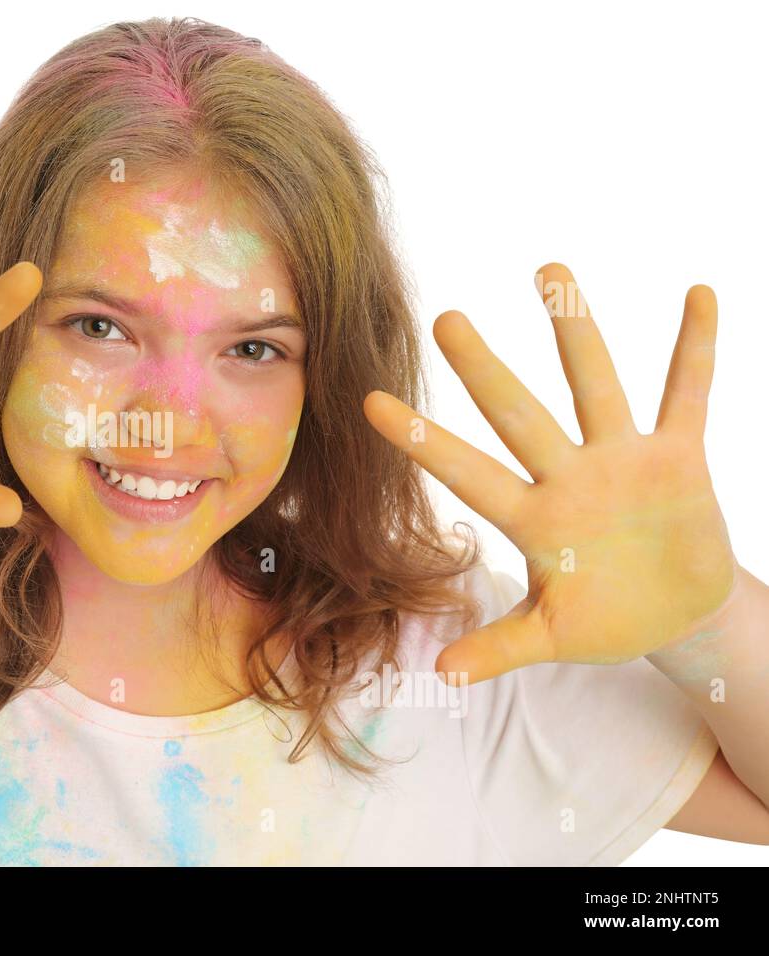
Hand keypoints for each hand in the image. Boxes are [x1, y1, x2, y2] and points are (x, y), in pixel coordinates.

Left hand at [362, 262, 738, 683]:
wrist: (678, 615)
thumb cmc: (606, 619)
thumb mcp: (554, 637)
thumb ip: (502, 648)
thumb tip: (440, 674)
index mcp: (533, 519)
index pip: (467, 471)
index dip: (423, 439)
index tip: (370, 402)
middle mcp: (569, 476)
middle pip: (518, 413)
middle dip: (484, 370)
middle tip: (443, 319)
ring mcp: (622, 460)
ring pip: (595, 385)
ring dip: (575, 330)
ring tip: (548, 270)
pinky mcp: (679, 457)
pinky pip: (687, 394)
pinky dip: (696, 349)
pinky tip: (699, 295)